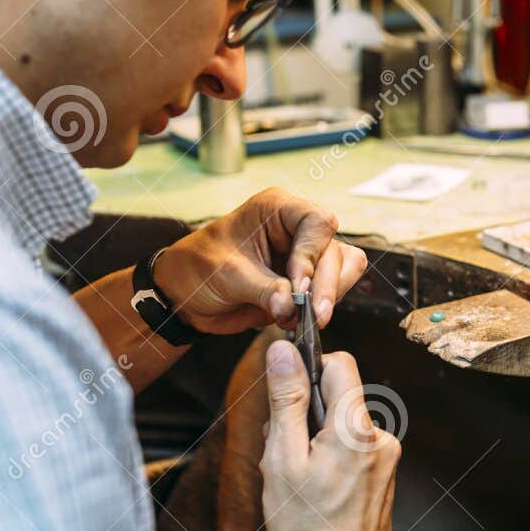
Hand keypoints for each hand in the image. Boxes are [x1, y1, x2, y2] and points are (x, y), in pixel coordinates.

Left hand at [152, 189, 366, 334]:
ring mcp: (304, 255)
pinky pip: (333, 291)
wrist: (186, 296)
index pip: (318, 222)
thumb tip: (292, 305)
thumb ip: (263, 288)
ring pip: (344, 270)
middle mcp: (296, 228)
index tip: (299, 285)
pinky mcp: (306, 282)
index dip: (313, 255)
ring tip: (306, 320)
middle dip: (327, 286)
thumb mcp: (227, 275)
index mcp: (277, 210)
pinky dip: (322, 308)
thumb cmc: (198, 268)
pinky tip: (299, 321)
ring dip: (330, 297)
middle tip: (314, 316)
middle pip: (335, 250)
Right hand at [259, 340, 398, 530]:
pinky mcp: (385, 482)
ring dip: (316, 442)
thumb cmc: (305, 527)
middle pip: (341, 399)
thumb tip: (283, 351)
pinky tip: (313, 493)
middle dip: (306, 415)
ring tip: (294, 480)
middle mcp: (382, 441)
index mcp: (357, 429)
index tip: (286, 387)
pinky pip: (356, 454)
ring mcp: (387, 464)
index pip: (341, 364)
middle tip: (279, 451)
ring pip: (345, 429)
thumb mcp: (282, 457)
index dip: (310, 366)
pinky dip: (332, 462)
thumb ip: (286, 400)